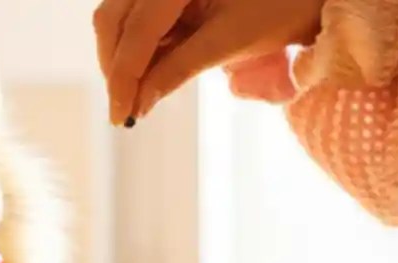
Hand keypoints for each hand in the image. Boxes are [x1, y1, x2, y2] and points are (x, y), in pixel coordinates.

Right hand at [93, 0, 321, 124]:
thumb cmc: (283, 4)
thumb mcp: (231, 41)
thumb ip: (179, 68)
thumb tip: (139, 104)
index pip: (138, 30)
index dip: (124, 76)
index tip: (120, 116)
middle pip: (114, 18)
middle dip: (117, 67)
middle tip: (126, 110)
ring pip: (120, 18)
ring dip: (124, 59)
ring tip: (138, 96)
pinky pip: (138, 18)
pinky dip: (140, 49)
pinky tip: (150, 75)